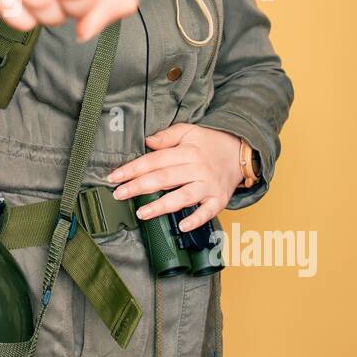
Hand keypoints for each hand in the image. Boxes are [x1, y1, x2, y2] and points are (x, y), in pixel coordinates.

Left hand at [106, 123, 244, 232]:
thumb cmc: (210, 143)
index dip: (133, 169)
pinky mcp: (220, 199)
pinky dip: (196, 219)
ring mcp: (209, 185)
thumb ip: (167, 136)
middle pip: (164, 178)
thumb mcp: (189, 131)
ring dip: (161, 206)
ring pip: (183, 196)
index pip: (155, 160)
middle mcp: (198, 168)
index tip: (115, 177)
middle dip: (138, 187)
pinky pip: (208, 212)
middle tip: (119, 194)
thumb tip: (147, 142)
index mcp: (187, 151)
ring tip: (142, 213)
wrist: (241, 152)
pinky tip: (182, 225)